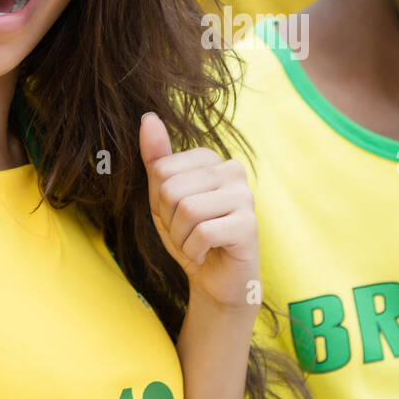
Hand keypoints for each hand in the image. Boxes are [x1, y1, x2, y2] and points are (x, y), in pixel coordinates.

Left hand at [139, 112, 259, 311]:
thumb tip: (148, 118)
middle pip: (171, 190)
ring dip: (181, 238)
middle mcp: (232, 169)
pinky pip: (203, 233)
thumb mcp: (163, 198)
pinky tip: (207, 254)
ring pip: (187, 211)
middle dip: (170, 221)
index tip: (178, 216)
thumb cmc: (190, 236)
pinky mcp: (249, 224)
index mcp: (211, 159)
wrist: (216, 280)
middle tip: (188, 233)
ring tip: (197, 244)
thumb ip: (156, 159)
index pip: (161, 170)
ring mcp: (245, 195)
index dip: (159, 202)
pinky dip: (195, 251)